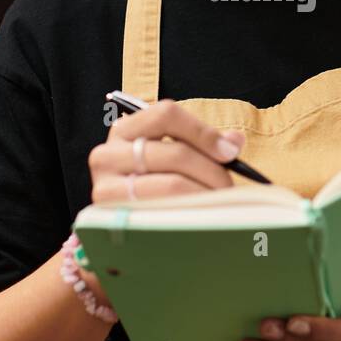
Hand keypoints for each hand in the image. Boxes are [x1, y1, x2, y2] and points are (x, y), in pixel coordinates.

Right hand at [88, 98, 244, 203]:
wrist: (126, 226)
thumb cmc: (155, 184)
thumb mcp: (174, 155)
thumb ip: (203, 144)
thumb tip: (234, 142)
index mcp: (125, 129)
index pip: (166, 115)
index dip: (202, 132)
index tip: (229, 153)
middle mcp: (107, 153)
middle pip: (175, 153)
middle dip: (212, 170)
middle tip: (230, 185)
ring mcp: (106, 186)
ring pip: (172, 185)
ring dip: (205, 194)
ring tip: (219, 203)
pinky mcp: (111, 218)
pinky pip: (162, 213)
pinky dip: (189, 214)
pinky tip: (200, 218)